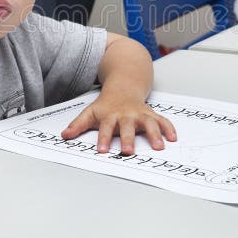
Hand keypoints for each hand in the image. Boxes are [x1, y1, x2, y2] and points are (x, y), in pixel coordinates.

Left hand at [61, 95, 176, 154]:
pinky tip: (173, 138)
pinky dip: (168, 128)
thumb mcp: (90, 112)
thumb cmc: (107, 104)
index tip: (102, 150)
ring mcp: (140, 114)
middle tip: (127, 151)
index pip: (105, 128)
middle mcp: (127, 115)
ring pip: (148, 123)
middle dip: (128, 139)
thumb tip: (64, 136)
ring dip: (154, 135)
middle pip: (127, 127)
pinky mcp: (151, 115)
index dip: (103, 139)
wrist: (124, 86)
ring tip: (159, 147)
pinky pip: (162, 121)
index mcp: (110, 115)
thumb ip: (78, 125)